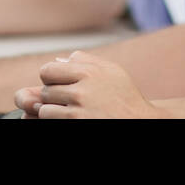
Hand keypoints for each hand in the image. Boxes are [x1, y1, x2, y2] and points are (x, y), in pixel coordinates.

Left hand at [16, 51, 163, 118]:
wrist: (140, 122)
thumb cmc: (126, 97)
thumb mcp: (112, 71)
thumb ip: (85, 60)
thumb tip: (58, 61)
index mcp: (89, 73)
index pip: (48, 71)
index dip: (50, 78)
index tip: (58, 84)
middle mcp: (82, 92)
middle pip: (45, 91)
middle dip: (53, 96)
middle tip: (67, 100)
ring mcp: (78, 112)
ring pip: (45, 110)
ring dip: (53, 111)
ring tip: (69, 111)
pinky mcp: (76, 124)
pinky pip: (51, 121)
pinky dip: (57, 120)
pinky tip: (71, 118)